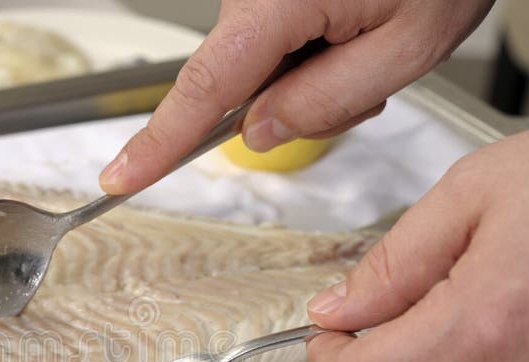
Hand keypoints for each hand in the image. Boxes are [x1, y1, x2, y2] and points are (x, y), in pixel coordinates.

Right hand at [99, 0, 493, 194]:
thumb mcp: (408, 47)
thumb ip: (326, 102)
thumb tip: (259, 131)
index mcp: (280, 1)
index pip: (204, 89)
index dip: (159, 142)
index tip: (120, 177)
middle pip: (241, 86)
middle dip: (297, 104)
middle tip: (367, 78)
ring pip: (262, 71)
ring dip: (313, 76)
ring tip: (368, 39)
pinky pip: (275, 44)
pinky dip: (314, 53)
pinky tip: (352, 27)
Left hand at [306, 120, 528, 361]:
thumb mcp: (472, 193)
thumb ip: (393, 262)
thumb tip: (338, 310)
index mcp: (489, 321)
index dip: (331, 360)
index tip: (328, 329)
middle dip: (392, 341)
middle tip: (419, 279)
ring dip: (443, 346)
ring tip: (485, 276)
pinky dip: (486, 352)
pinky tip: (514, 298)